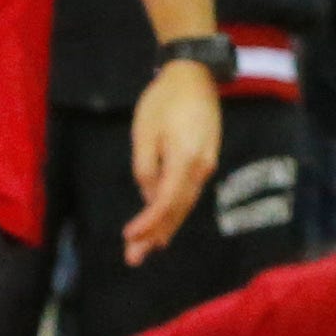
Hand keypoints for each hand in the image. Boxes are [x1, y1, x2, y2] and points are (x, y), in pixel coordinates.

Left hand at [122, 58, 220, 263]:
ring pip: (184, 205)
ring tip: (146, 249)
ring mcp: (207, 166)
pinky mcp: (206, 161)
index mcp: (185, 161)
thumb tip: (148, 196)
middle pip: (176, 210)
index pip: (164, 202)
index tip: (129, 237)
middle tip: (133, 258)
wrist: (195, 77)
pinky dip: (175, 211)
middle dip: (154, 235)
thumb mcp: (144, 133)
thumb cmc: (164, 101)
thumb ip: (145, 168)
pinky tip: (165, 225)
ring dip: (165, 228)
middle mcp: (201, 169)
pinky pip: (188, 193)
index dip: (147, 224)